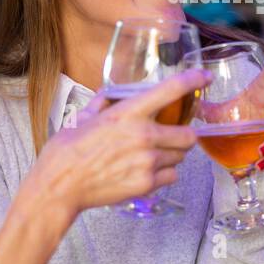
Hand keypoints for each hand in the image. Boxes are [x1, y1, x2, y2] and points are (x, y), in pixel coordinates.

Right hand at [30, 69, 210, 213]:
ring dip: (172, 154)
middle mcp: (143, 136)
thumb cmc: (67, 152)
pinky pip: (171, 176)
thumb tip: (109, 94)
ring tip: (151, 156)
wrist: (59, 187)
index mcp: (128, 114)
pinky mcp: (146, 184)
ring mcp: (148, 161)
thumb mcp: (83, 118)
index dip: (193, 81)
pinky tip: (146, 171)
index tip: (204, 77)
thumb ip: (102, 104)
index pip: (171, 90)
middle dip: (184, 135)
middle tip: (172, 136)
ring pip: (180, 157)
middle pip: (189, 134)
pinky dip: (164, 174)